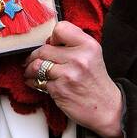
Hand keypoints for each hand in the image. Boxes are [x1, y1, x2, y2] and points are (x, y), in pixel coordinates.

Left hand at [24, 20, 124, 137]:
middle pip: (44, 49)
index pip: (61, 29)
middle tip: (33, 60)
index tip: (52, 44)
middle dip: (34, 56)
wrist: (107, 109)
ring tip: (31, 71)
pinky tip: (37, 83)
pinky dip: (33, 82)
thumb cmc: (96, 83)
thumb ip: (74, 45)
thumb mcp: (93, 56)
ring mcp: (68, 75)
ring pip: (37, 65)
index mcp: (89, 46)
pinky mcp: (59, 90)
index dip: (53, 37)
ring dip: (29, 69)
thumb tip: (48, 42)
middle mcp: (79, 58)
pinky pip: (38, 81)